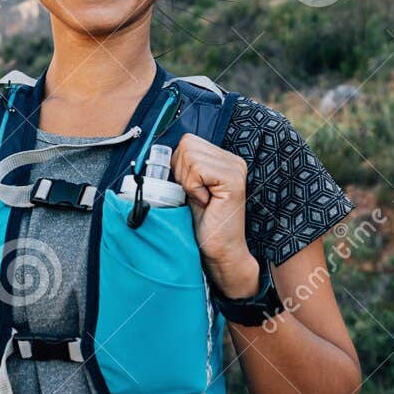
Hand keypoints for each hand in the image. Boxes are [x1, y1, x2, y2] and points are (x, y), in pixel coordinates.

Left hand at [170, 134, 260, 297]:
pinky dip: (193, 188)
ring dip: (187, 181)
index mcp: (222, 159)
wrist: (219, 251)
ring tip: (201, 199)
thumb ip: (181, 168)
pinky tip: (206, 202)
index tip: (189, 189)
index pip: (187, 142)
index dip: (178, 165)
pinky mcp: (233, 180)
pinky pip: (197, 169)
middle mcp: (233, 160)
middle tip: (195, 195)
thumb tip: (157, 153)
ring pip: (190, 155)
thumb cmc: (203, 224)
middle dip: (181, 172)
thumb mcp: (187, 189)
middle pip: (187, 144)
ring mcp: (235, 168)